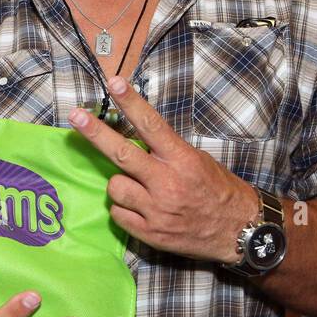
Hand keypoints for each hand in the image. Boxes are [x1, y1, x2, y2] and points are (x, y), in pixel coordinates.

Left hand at [68, 75, 260, 264]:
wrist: (240, 231)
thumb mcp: (198, 162)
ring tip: (138, 188)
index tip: (114, 83)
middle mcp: (167, 183)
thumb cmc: (218, 191)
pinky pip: (117, 214)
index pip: (151, 125)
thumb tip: (135, 138)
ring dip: (120, 185)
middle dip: (95, 133)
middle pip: (121, 154)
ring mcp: (156, 210)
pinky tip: (140, 209)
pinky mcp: (150, 233)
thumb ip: (166, 152)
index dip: (131, 102)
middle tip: (75, 116)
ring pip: (114, 187)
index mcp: (182, 160)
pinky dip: (124, 210)